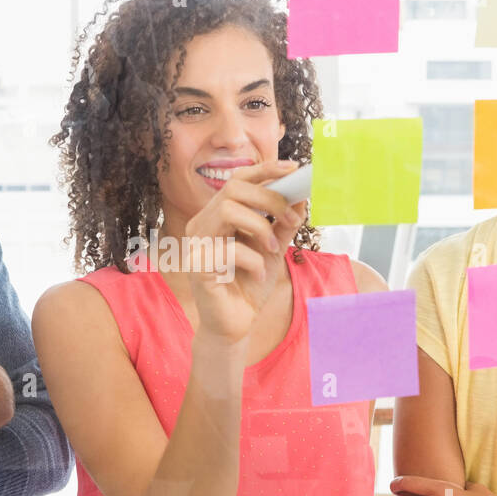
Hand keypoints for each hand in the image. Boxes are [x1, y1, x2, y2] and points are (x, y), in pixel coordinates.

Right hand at [184, 159, 305, 342]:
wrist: (234, 326)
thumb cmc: (248, 286)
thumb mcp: (272, 250)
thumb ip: (282, 225)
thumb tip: (300, 198)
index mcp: (216, 216)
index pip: (237, 181)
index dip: (264, 170)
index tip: (293, 169)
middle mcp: (201, 224)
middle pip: (233, 189)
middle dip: (269, 199)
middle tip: (290, 220)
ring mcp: (196, 244)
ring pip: (228, 210)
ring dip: (260, 227)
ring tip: (272, 249)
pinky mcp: (197, 267)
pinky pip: (229, 249)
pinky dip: (252, 261)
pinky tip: (258, 276)